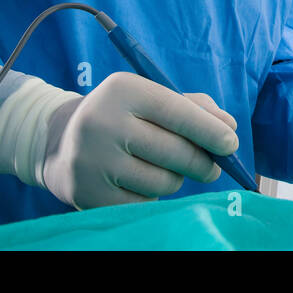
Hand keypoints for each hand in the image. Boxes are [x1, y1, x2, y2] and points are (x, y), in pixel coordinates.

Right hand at [42, 72, 239, 209]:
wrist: (61, 141)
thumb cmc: (123, 116)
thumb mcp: (149, 97)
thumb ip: (192, 106)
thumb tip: (228, 127)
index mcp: (122, 89)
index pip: (176, 111)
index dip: (209, 130)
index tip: (231, 144)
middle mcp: (103, 122)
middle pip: (174, 152)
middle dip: (203, 162)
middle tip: (213, 167)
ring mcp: (93, 161)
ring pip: (163, 182)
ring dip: (175, 179)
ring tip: (164, 169)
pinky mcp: (88, 194)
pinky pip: (144, 203)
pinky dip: (152, 196)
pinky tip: (139, 181)